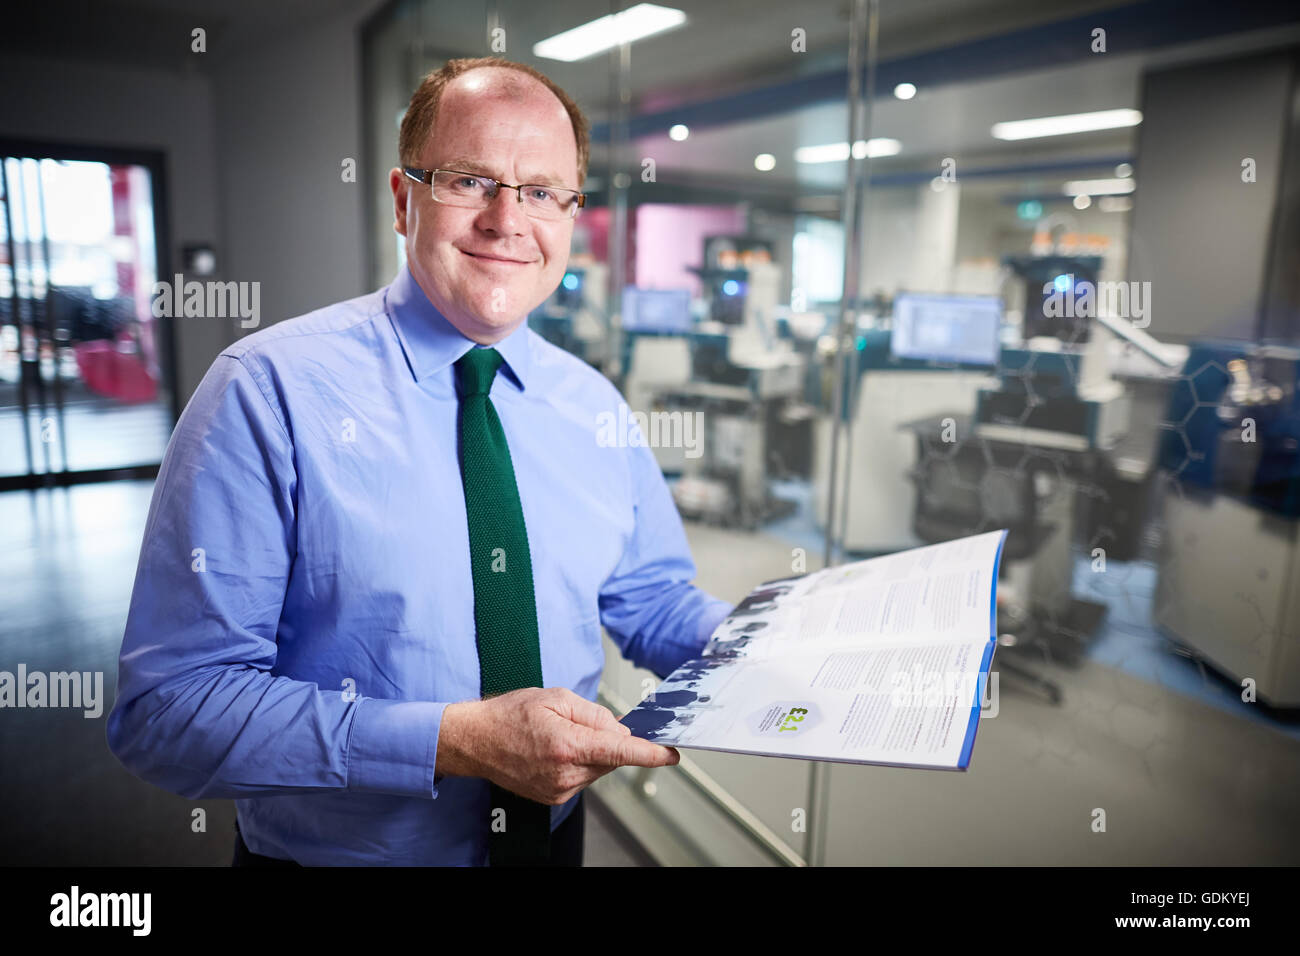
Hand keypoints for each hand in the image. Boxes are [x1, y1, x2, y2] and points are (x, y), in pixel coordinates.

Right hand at [438, 687, 679, 804]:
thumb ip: (595, 714)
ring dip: (591, 752)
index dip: (650, 754)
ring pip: (598, 769)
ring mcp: (559, 789)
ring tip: (559, 735)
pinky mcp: (554, 797)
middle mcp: (564, 773)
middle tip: (581, 722)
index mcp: (566, 745)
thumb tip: (621, 732)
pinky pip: (583, 777)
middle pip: (610, 758)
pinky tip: (555, 750)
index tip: (672, 754)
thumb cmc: (510, 714)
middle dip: (607, 740)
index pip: (620, 753)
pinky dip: (579, 763)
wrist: (476, 741)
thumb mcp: (556, 697)